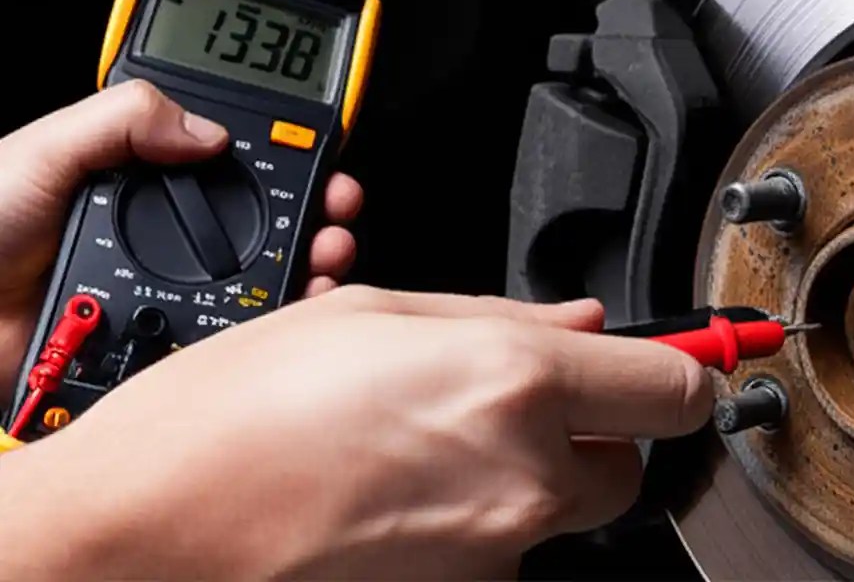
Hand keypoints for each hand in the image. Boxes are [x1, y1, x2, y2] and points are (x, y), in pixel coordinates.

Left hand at [0, 80, 362, 386]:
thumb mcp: (40, 153)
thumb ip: (121, 121)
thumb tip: (207, 128)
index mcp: (138, 184)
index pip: (229, 163)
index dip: (285, 160)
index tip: (323, 160)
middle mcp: (161, 238)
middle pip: (262, 223)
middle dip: (315, 214)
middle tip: (337, 210)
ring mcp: (166, 292)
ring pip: (260, 280)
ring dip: (307, 268)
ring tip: (325, 257)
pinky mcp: (163, 343)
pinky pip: (232, 337)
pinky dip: (272, 328)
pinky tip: (291, 310)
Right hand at [0, 287, 712, 578]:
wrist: (146, 531)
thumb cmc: (233, 416)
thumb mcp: (371, 315)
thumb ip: (501, 319)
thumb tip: (581, 325)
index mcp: (511, 382)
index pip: (674, 387)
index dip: (685, 368)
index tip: (690, 359)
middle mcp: (522, 479)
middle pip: (628, 459)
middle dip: (596, 427)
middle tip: (513, 399)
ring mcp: (495, 556)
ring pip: (559, 508)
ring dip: (523, 475)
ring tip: (421, 446)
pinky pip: (502, 551)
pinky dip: (473, 522)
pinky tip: (399, 495)